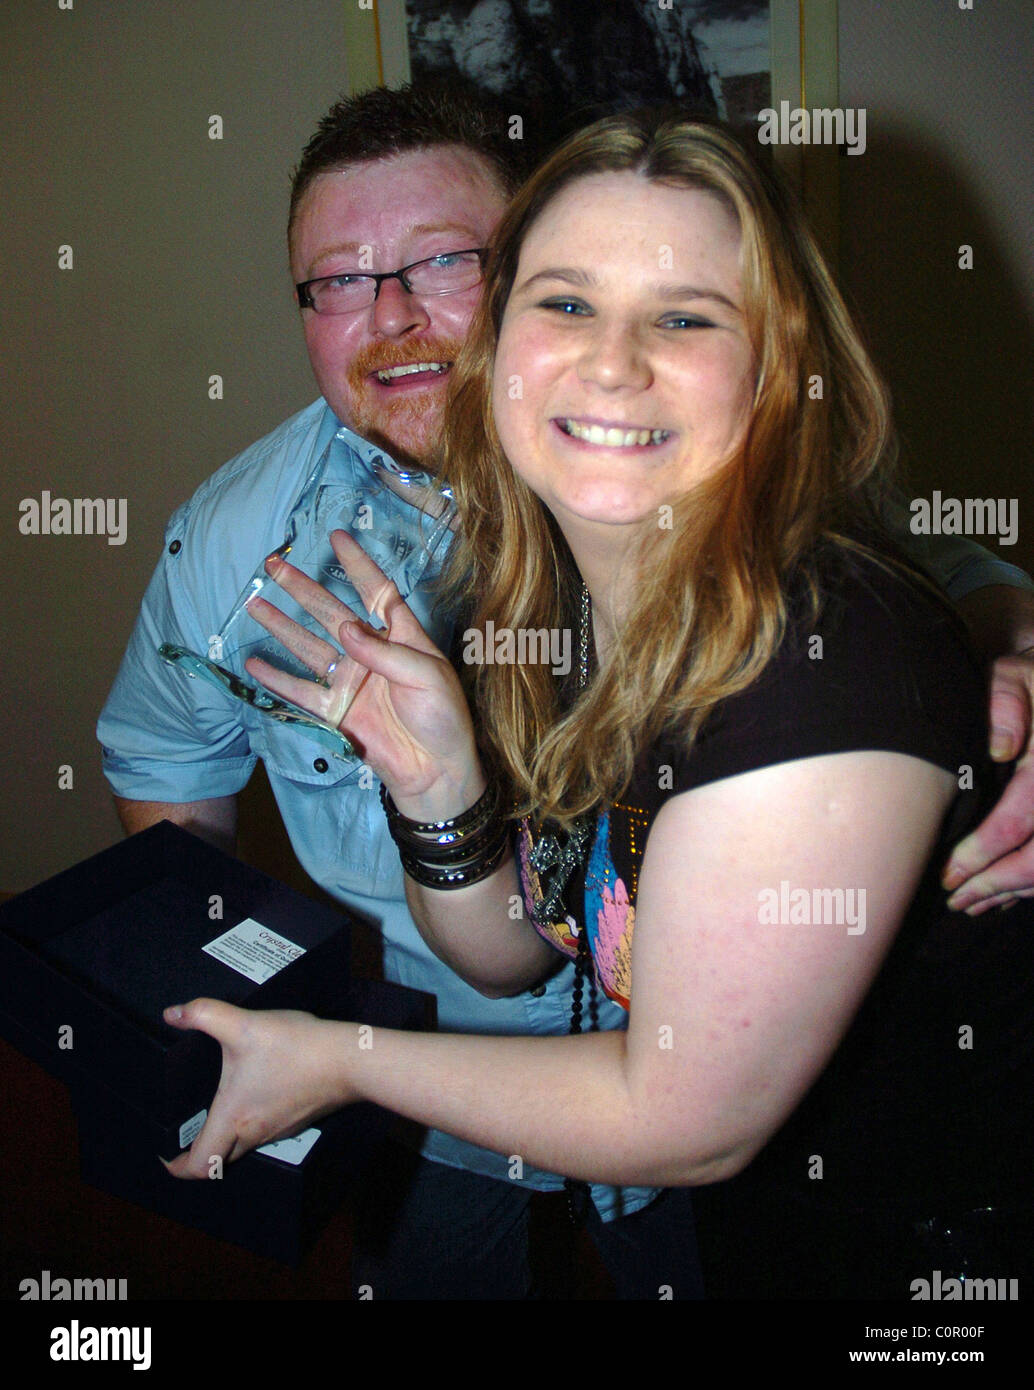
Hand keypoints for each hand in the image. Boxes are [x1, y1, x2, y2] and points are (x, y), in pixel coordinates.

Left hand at [161, 999, 354, 1177]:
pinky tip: (257, 1096)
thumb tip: (172, 1013)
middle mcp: (253, 1132)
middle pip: (220, 1159)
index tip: (167, 1158)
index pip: (199, 1165)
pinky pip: (267, 1131)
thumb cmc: (296, 1048)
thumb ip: (204, 1014)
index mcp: (233, 1118)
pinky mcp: (298, 1119)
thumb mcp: (244, 1024)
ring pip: (244, 1146)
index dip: (178, 1167)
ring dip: (228, 1138)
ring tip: (218, 1113)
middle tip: (187, 1138)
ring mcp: (278, 1129)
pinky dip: (253, 1124)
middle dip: (200, 1154)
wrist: (349, 1059)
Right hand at [245, 529, 481, 809]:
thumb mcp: (427, 677)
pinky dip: (276, 677)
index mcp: (400, 637)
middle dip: (303, 588)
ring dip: (281, 625)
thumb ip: (386, 653)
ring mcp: (349, 681)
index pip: (377, 592)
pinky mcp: (335, 711)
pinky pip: (300, 690)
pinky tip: (253, 662)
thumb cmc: (443, 718)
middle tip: (275, 564)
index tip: (337, 537)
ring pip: (308, 646)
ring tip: (255, 602)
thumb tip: (346, 629)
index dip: (358, 564)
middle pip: (330, 612)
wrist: (434, 771)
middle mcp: (370, 653)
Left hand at [942, 649, 1033, 911]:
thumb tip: (1000, 749)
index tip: (948, 875)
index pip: (1016, 823)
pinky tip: (1007, 895)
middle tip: (956, 901)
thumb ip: (1007, 702)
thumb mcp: (1018, 675)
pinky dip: (1032, 884)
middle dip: (996, 886)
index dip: (981, 855)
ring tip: (973, 905)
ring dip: (1015, 892)